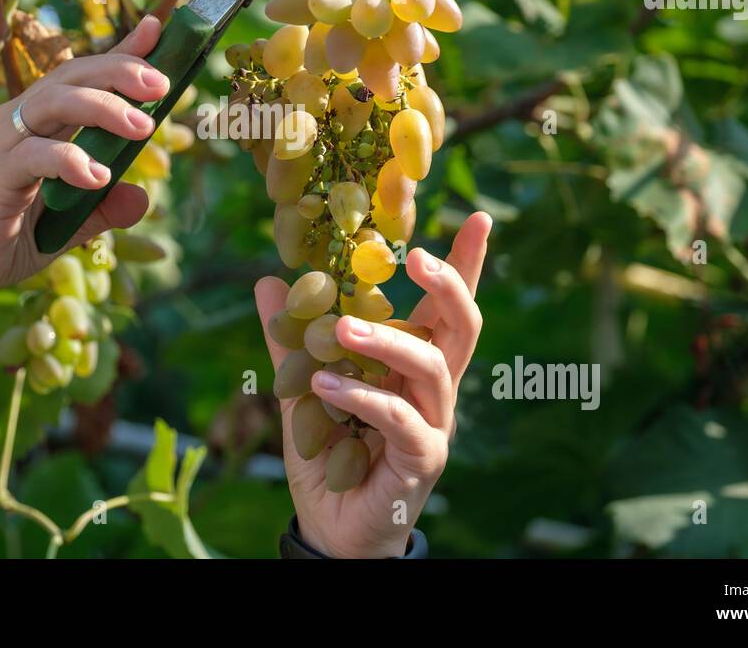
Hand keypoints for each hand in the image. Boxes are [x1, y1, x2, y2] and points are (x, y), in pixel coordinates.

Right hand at [0, 16, 169, 314]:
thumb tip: (142, 198)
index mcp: (34, 124)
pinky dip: (70, 160)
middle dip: (119, 71)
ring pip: (54, 102)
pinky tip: (98, 177)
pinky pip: (35, 155)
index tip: (158, 29)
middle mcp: (16, 122)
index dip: (119, 51)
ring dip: (103, 108)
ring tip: (143, 126)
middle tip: (162, 84)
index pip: (81, 77)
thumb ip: (101, 208)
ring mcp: (2, 145)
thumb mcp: (65, 224)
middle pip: (71, 76)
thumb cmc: (1, 241)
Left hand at [254, 212, 491, 557]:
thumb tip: (268, 282)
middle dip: (449, 285)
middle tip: (416, 255)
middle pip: (462, 327)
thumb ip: (293, 341)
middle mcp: (435, 390)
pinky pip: (399, 418)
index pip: (447, 308)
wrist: (330, 530)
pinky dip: (361, 396)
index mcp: (414, 366)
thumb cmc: (328, 459)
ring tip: (339, 328)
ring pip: (430, 367)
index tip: (478, 216)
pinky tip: (324, 385)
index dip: (466, 264)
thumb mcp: (302, 391)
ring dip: (386, 340)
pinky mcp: (420, 459)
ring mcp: (434, 425)